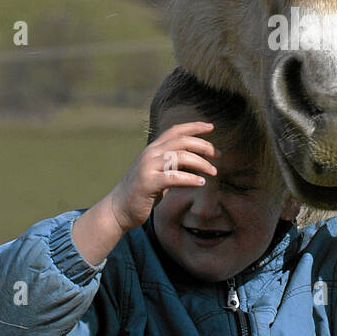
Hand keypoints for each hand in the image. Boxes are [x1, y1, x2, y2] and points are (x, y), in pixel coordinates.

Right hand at [72, 122, 218, 264]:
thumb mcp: (159, 174)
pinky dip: (190, 179)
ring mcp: (148, 167)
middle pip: (182, 141)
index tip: (211, 127)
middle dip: (203, 145)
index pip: (175, 130)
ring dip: (201, 163)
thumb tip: (198, 162)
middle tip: (218, 155)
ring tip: (213, 172)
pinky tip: (201, 183)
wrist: (118, 209)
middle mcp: (150, 154)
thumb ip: (174, 165)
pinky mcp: (148, 183)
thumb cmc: (142, 193)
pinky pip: (174, 177)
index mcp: (153, 149)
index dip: (194, 126)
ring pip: (180, 156)